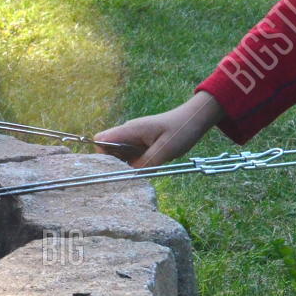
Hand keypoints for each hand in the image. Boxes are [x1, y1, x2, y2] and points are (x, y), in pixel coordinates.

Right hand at [96, 92, 224, 167]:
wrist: (195, 118)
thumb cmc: (182, 129)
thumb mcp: (165, 149)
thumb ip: (146, 163)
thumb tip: (128, 177)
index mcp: (130, 130)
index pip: (100, 141)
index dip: (101, 156)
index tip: (114, 169)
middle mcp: (129, 134)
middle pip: (107, 151)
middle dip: (115, 165)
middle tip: (132, 174)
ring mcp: (134, 139)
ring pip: (119, 157)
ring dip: (127, 167)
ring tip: (145, 169)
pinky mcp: (142, 145)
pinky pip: (131, 158)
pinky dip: (137, 165)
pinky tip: (150, 166)